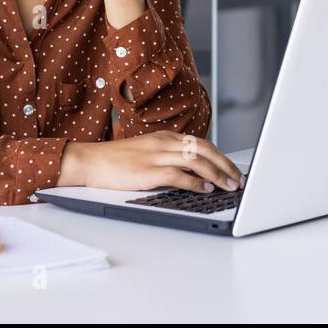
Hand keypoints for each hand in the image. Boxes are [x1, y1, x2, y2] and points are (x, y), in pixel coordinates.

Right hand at [60, 132, 244, 193]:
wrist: (90, 161)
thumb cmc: (116, 161)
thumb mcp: (146, 152)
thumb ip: (168, 157)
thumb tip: (192, 172)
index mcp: (165, 137)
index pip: (201, 143)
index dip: (221, 157)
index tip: (232, 169)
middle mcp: (163, 143)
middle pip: (204, 149)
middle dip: (225, 165)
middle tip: (238, 179)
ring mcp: (155, 156)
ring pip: (196, 161)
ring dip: (217, 174)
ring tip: (229, 186)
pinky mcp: (147, 171)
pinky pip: (178, 175)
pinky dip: (196, 182)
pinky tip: (206, 189)